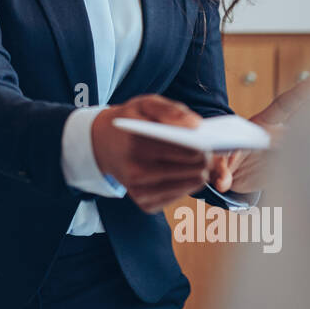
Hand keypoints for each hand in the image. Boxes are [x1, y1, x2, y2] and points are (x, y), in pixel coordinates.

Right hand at [91, 94, 212, 212]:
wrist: (102, 145)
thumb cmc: (131, 121)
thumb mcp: (145, 104)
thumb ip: (172, 110)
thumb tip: (197, 125)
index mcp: (137, 144)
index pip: (188, 151)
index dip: (205, 146)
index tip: (207, 140)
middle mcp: (137, 172)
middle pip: (194, 170)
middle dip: (205, 159)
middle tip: (204, 148)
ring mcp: (139, 191)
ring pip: (191, 185)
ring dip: (197, 172)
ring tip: (192, 158)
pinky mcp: (144, 204)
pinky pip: (181, 195)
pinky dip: (185, 183)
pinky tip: (179, 171)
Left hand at [207, 61, 309, 193]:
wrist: (234, 177)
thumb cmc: (226, 161)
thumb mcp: (220, 161)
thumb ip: (221, 169)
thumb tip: (222, 182)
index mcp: (264, 124)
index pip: (284, 104)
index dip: (300, 93)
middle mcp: (282, 131)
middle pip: (307, 107)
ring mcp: (291, 147)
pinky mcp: (295, 165)